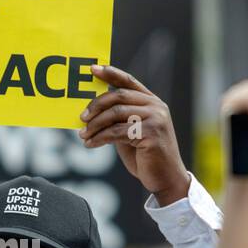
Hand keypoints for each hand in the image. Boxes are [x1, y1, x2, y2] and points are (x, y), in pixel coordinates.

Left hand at [79, 64, 189, 204]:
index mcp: (152, 102)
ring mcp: (155, 119)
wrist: (165, 179)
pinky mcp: (151, 134)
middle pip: (118, 96)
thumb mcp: (131, 133)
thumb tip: (91, 112)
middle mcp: (156, 107)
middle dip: (96, 105)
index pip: (129, 82)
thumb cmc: (146, 157)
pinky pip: (117, 132)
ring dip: (95, 125)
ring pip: (115, 114)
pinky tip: (91, 144)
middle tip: (81, 117)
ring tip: (83, 135)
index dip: (110, 73)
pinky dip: (100, 138)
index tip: (92, 69)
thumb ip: (118, 120)